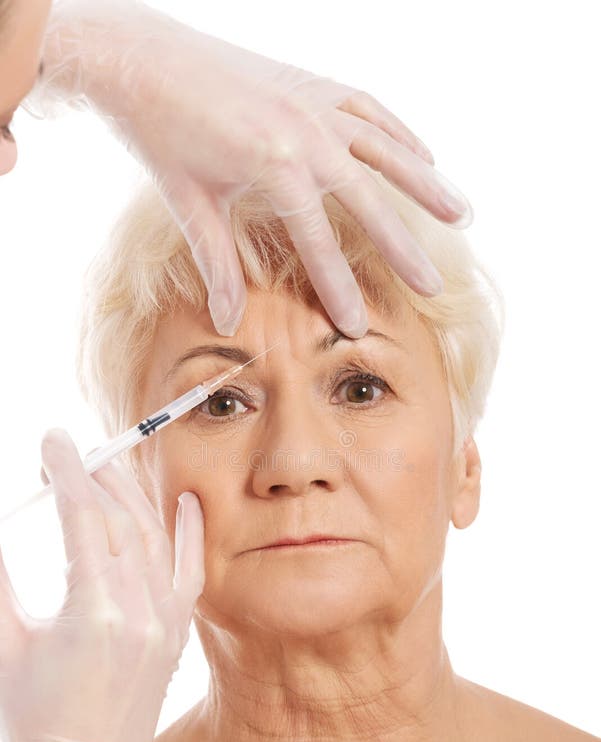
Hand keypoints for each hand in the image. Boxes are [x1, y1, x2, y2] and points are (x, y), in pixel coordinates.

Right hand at [0, 428, 203, 741]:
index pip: (83, 518)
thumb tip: (0, 528)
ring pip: (152, 538)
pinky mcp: (177, 635)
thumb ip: (0, 582)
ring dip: (131, 496)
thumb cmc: (32, 715)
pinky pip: (189, 572)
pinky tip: (186, 501)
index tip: (54, 441)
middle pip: (120, 520)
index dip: (67, 473)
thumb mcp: (5, 643)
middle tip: (75, 450)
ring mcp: (164, 622)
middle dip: (96, 477)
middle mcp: (138, 611)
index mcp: (92, 610)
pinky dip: (189, 534)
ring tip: (111, 464)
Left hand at [33, 1, 471, 337]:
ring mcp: (315, 103)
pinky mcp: (314, 85)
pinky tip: (424, 157)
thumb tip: (228, 322)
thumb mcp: (189, 203)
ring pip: (386, 149)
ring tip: (461, 216)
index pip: (318, 240)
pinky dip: (400, 134)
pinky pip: (371, 110)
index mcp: (274, 165)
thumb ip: (216, 263)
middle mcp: (307, 132)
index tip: (358, 323)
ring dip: (425, 185)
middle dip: (402, 248)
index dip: (338, 285)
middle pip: (369, 200)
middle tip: (432, 286)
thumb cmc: (161, 132)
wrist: (144, 57)